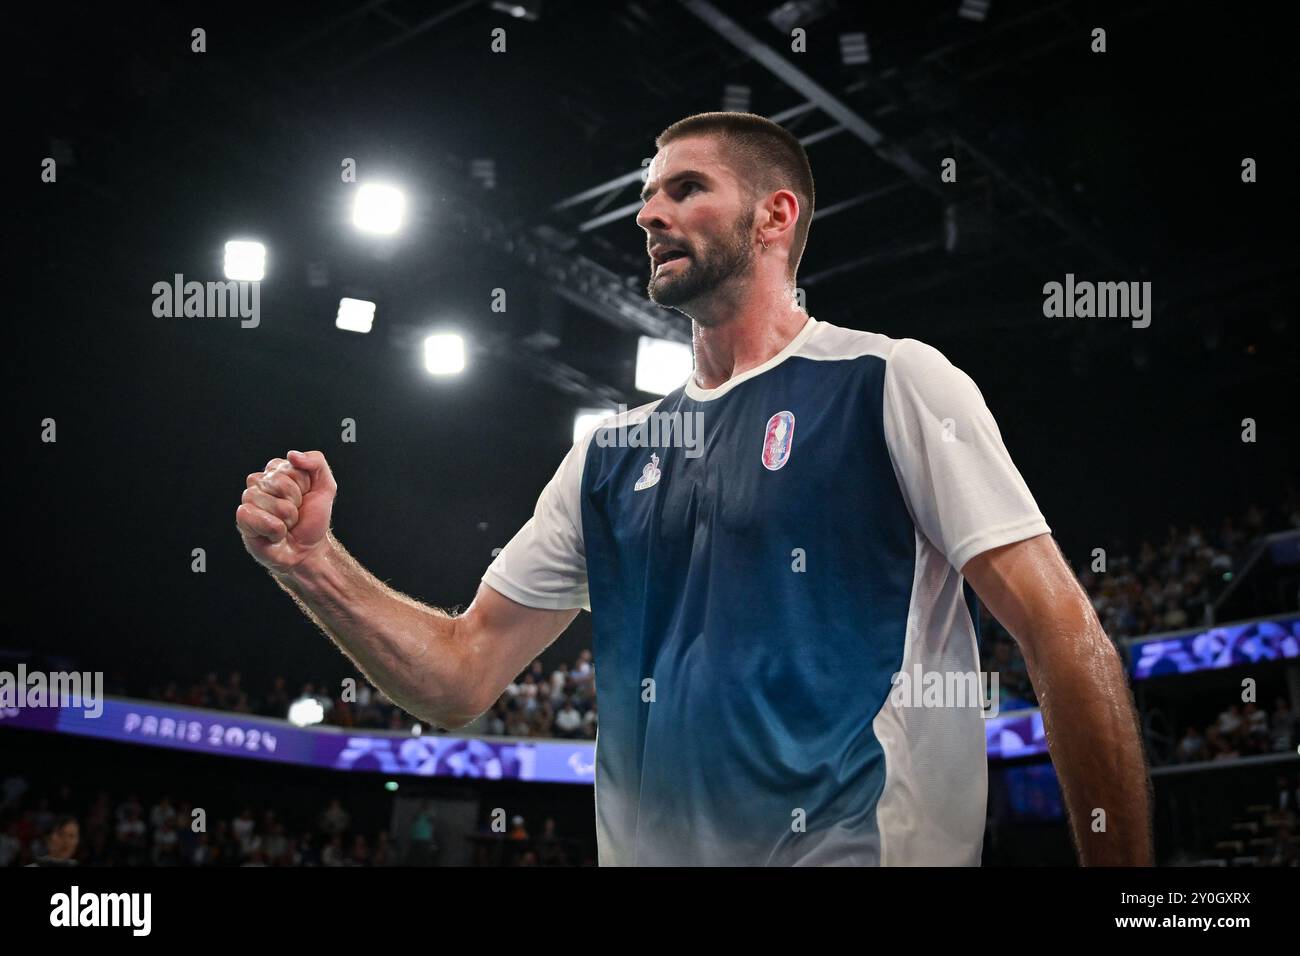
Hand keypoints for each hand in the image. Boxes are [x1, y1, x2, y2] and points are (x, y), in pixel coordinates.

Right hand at [236, 449, 337, 574]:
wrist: (308, 549)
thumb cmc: (313, 519)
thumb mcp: (325, 486)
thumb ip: (316, 462)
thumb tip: (292, 455)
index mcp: (277, 471)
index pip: (289, 467)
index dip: (303, 485)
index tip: (304, 497)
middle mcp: (260, 483)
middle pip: (279, 482)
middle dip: (295, 502)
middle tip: (295, 513)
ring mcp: (249, 500)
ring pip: (270, 502)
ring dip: (286, 518)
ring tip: (286, 524)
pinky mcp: (243, 519)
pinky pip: (254, 516)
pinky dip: (273, 529)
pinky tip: (274, 534)